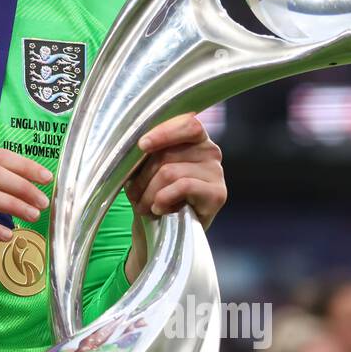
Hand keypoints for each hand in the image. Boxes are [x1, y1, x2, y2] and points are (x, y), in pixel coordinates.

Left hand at [123, 112, 226, 230]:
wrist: (166, 228)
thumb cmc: (155, 192)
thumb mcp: (147, 168)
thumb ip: (146, 152)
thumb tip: (133, 147)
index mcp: (194, 137)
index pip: (186, 122)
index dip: (164, 132)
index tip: (142, 146)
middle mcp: (210, 150)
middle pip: (168, 154)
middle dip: (142, 177)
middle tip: (133, 194)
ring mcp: (216, 172)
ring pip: (170, 172)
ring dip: (149, 193)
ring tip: (143, 205)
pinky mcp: (217, 193)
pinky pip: (183, 187)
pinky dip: (164, 199)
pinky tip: (160, 208)